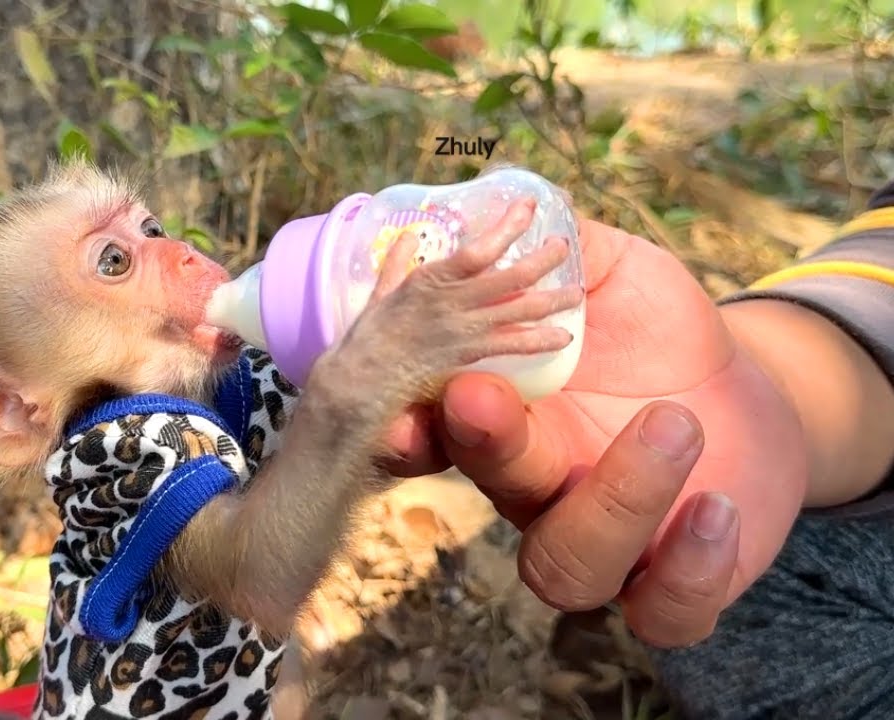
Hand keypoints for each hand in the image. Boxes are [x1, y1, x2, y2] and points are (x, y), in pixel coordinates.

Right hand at [383, 217, 807, 647]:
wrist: (748, 393)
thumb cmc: (660, 330)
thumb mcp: (616, 274)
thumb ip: (565, 248)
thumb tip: (506, 203)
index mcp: (507, 419)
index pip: (439, 433)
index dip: (410, 428)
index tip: (400, 407)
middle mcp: (537, 489)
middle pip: (491, 492)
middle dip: (485, 446)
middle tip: (484, 396)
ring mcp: (602, 544)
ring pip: (566, 568)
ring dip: (610, 501)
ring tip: (675, 423)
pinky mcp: (673, 584)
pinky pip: (664, 612)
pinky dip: (689, 571)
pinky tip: (716, 508)